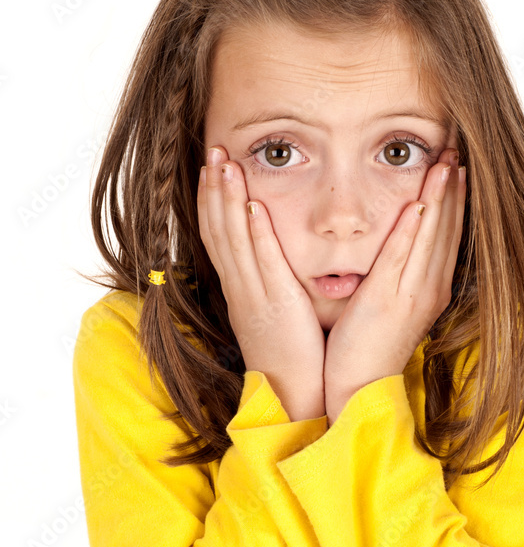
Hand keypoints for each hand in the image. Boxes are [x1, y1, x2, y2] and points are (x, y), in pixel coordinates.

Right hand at [197, 146, 325, 420]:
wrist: (291, 395)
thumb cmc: (289, 355)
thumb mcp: (271, 313)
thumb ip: (267, 285)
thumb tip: (269, 263)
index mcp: (240, 289)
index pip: (218, 236)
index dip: (211, 201)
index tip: (210, 169)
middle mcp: (241, 288)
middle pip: (219, 230)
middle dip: (214, 188)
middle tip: (213, 151)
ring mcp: (255, 295)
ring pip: (234, 240)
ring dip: (229, 200)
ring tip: (224, 164)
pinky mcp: (277, 305)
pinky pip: (263, 264)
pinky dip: (256, 234)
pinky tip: (254, 207)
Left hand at [323, 148, 466, 422]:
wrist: (358, 387)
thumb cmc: (368, 347)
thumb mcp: (392, 306)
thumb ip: (399, 277)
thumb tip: (399, 253)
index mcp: (431, 288)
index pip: (448, 233)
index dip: (454, 198)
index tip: (457, 165)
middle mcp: (429, 288)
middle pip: (446, 228)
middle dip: (453, 187)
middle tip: (457, 149)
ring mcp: (411, 294)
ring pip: (431, 236)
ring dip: (440, 198)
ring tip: (446, 162)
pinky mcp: (387, 299)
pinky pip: (402, 257)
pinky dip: (412, 229)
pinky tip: (420, 203)